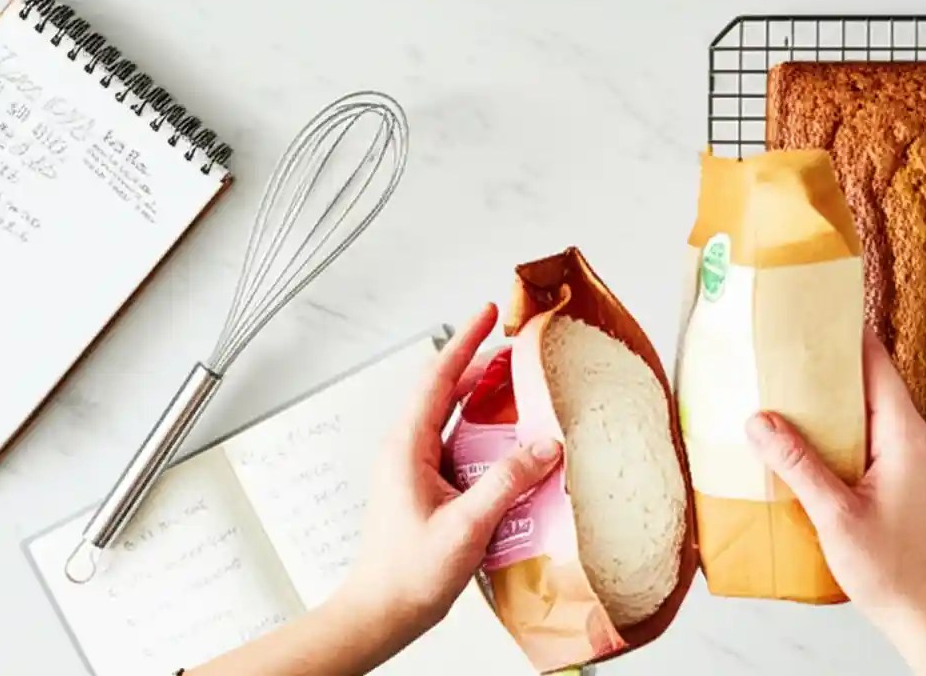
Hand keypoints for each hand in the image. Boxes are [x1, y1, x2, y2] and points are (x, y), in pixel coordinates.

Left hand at [187, 304, 561, 675]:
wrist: (381, 613)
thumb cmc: (407, 575)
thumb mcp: (465, 526)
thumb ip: (506, 482)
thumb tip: (544, 445)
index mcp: (407, 446)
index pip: (438, 376)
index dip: (467, 341)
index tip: (489, 312)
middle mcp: (407, 449)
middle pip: (446, 391)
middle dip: (483, 367)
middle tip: (520, 352)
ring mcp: (415, 469)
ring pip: (453, 419)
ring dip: (486, 403)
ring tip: (524, 392)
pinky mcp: (427, 488)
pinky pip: (459, 447)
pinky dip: (486, 437)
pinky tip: (514, 448)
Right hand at [746, 330, 925, 674]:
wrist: (922, 612)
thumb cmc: (893, 569)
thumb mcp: (836, 515)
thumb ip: (798, 465)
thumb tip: (759, 420)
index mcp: (903, 433)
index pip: (875, 360)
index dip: (844, 330)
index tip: (808, 309)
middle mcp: (906, 436)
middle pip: (862, 377)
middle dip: (821, 361)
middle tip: (774, 345)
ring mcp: (898, 454)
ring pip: (855, 406)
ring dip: (819, 397)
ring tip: (772, 384)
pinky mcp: (887, 473)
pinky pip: (853, 433)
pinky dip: (823, 427)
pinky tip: (789, 436)